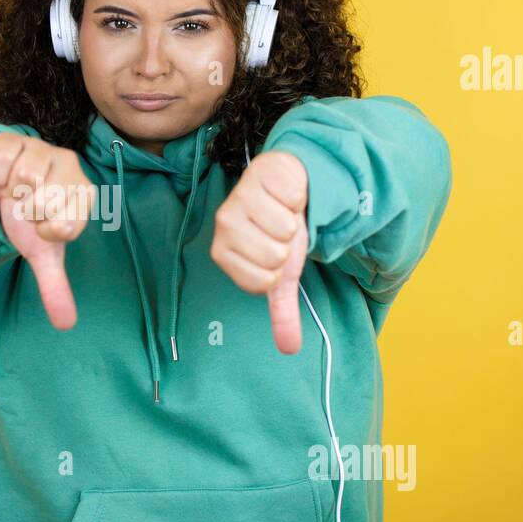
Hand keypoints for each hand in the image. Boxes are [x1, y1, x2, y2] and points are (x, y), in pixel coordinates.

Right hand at [0, 132, 95, 329]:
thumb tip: (65, 324)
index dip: (48, 231)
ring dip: (11, 194)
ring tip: (12, 192)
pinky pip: (1, 164)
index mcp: (83, 193)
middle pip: (46, 201)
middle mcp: (68, 165)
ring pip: (24, 180)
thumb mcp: (41, 252)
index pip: (67, 224)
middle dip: (28, 213)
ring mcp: (41, 149)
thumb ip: (54, 286)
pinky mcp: (12, 140)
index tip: (43, 227)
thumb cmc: (28, 217)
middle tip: (26, 208)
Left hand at [210, 150, 308, 353]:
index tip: (273, 252)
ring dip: (293, 219)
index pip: (263, 282)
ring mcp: (240, 196)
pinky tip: (287, 193)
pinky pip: (294, 198)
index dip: (278, 270)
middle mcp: (224, 224)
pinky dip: (298, 196)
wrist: (287, 188)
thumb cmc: (278, 231)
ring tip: (283, 211)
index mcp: (223, 252)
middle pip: (275, 255)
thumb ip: (283, 311)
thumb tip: (290, 348)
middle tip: (279, 229)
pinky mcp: (262, 172)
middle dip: (287, 244)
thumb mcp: (282, 274)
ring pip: (285, 227)